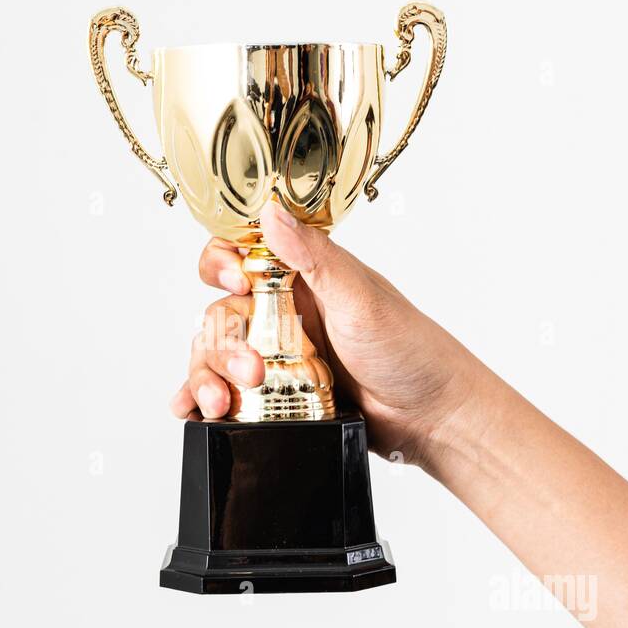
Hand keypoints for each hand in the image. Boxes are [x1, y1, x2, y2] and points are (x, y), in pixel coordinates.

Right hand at [170, 199, 478, 465]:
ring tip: (221, 404)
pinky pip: (226, 393)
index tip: (236, 282)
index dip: (223, 264)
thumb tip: (270, 211)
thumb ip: (313, 255)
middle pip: (219, 312)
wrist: (430, 416)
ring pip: (216, 355)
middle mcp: (282, 313)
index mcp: (300, 277)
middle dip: (221, 342)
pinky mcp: (274, 397)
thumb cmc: (409, 349)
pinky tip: (197, 412)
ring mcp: (276, 356)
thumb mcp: (361, 296)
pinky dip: (203, 400)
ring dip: (207, 376)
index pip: (239, 254)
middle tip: (251, 369)